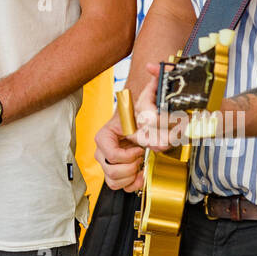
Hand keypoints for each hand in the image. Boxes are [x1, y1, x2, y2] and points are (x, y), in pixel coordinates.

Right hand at [94, 66, 161, 191]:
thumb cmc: (138, 113)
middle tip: (141, 156)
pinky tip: (139, 174)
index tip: (139, 148)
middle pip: (110, 169)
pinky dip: (131, 184)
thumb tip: (153, 68)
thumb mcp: (147, 98)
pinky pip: (118, 187)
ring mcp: (107, 162)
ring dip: (130, 176)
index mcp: (104, 134)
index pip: (111, 153)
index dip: (129, 155)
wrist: (138, 124)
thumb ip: (154, 83)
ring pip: (113, 181)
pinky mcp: (116, 172)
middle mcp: (102, 150)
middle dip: (130, 166)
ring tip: (139, 164)